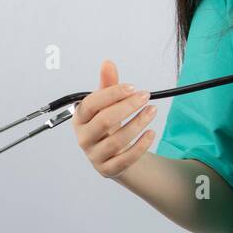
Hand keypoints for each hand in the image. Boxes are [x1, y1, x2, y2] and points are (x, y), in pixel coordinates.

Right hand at [70, 59, 156, 178]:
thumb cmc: (109, 126)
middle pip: (104, 121)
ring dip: (138, 123)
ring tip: (152, 111)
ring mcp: (94, 155)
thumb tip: (108, 63)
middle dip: (127, 107)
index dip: (112, 94)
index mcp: (80, 118)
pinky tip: (152, 132)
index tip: (132, 87)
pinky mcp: (107, 169)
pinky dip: (141, 146)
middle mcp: (84, 137)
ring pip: (117, 141)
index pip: (91, 104)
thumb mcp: (107, 105)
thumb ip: (108, 85)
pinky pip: (125, 159)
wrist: (114, 155)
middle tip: (145, 96)